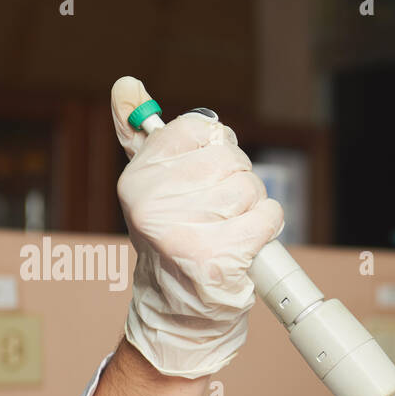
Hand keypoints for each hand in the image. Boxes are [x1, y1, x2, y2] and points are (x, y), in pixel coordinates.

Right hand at [110, 76, 283, 377]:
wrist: (178, 311)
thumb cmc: (173, 241)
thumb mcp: (152, 186)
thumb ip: (141, 135)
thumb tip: (127, 84)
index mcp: (138, 177)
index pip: (202, 129)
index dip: (219, 150)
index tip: (209, 175)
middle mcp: (152, 203)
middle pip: (231, 159)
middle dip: (238, 183)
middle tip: (220, 212)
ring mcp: (183, 232)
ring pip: (251, 188)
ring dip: (252, 209)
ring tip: (230, 230)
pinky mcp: (215, 258)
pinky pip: (267, 217)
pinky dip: (267, 227)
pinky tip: (247, 242)